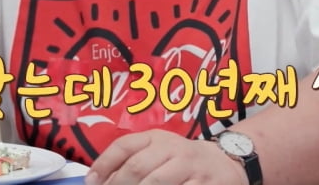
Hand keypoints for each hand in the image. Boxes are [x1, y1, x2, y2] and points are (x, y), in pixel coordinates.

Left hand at [86, 130, 247, 184]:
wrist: (227, 162)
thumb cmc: (183, 160)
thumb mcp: (159, 151)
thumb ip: (132, 161)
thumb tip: (98, 181)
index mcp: (158, 138)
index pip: (125, 146)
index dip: (104, 165)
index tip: (91, 183)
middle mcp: (175, 149)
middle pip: (138, 167)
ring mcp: (192, 168)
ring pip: (158, 183)